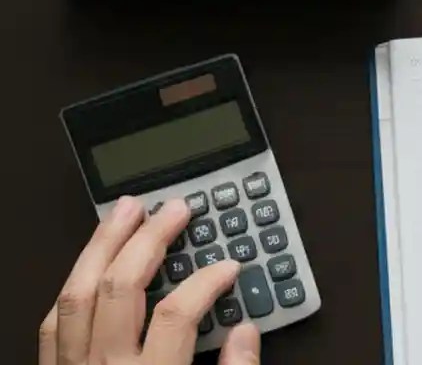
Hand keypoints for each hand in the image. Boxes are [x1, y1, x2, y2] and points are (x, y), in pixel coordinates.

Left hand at [39, 196, 261, 364]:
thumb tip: (248, 333)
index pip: (176, 315)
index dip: (206, 281)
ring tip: (125, 212)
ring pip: (76, 295)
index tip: (228, 265)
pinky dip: (73, 287)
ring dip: (101, 246)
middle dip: (149, 241)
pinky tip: (89, 266)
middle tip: (175, 210)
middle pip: (120, 289)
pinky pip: (53, 323)